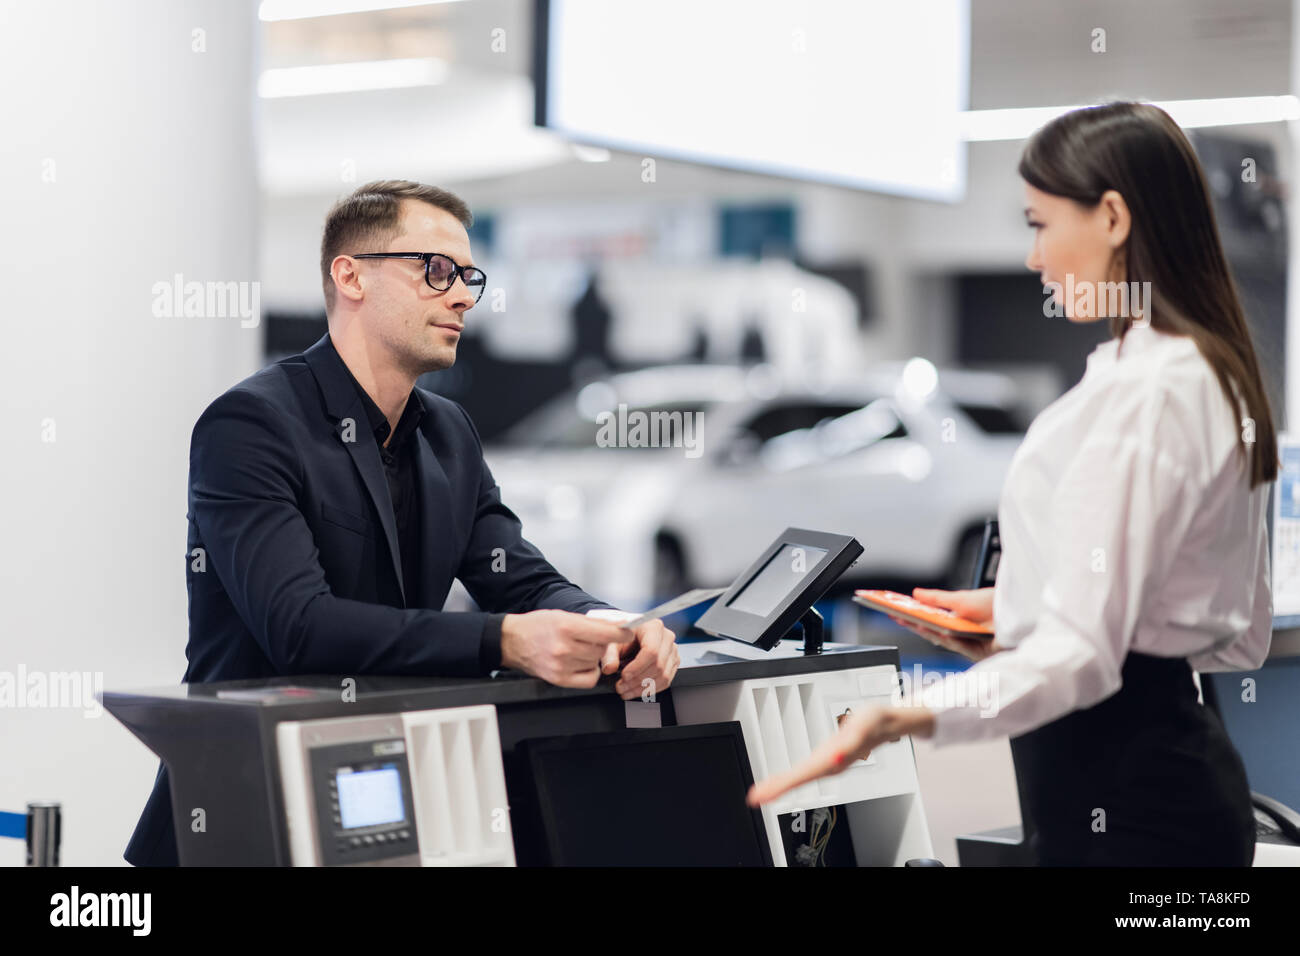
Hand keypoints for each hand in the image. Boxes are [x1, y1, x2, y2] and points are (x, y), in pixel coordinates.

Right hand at [499, 610, 628, 687]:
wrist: (512, 641)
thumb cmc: (537, 626)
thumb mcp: (564, 616)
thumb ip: (592, 622)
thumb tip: (619, 625)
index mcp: (566, 627)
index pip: (605, 633)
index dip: (621, 633)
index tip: (628, 632)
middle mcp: (564, 647)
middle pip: (601, 649)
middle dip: (602, 643)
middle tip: (591, 639)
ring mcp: (561, 666)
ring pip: (595, 663)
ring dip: (594, 656)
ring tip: (580, 649)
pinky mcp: (559, 680)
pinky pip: (588, 680)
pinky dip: (590, 672)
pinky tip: (581, 663)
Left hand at [601, 618, 678, 700]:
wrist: (631, 636)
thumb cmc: (624, 636)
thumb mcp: (613, 641)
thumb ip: (609, 654)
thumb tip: (610, 668)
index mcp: (653, 627)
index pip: (651, 650)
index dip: (637, 667)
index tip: (624, 676)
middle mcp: (666, 637)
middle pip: (657, 665)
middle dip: (637, 680)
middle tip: (621, 686)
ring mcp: (672, 650)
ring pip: (663, 676)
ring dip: (643, 688)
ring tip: (626, 691)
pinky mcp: (673, 662)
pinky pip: (666, 681)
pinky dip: (651, 689)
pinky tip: (637, 690)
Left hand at [747, 705, 933, 806]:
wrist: (886, 724)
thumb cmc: (873, 723)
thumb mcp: (864, 726)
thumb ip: (851, 741)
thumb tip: (835, 755)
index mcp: (833, 759)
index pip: (803, 774)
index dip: (783, 784)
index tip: (766, 792)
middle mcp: (829, 765)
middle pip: (798, 780)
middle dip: (776, 789)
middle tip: (754, 798)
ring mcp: (828, 765)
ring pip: (799, 778)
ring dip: (779, 786)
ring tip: (760, 794)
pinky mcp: (827, 760)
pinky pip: (804, 773)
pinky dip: (790, 781)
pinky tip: (777, 786)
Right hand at [888, 587, 1001, 662]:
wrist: (1024, 612)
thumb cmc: (1001, 605)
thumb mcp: (964, 598)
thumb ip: (939, 598)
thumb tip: (917, 593)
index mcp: (960, 620)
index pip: (931, 620)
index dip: (913, 615)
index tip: (897, 609)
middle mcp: (964, 634)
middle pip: (932, 630)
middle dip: (912, 623)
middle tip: (894, 615)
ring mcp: (970, 643)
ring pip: (941, 638)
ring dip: (921, 630)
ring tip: (905, 620)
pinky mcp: (978, 651)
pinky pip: (956, 645)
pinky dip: (942, 637)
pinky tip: (931, 629)